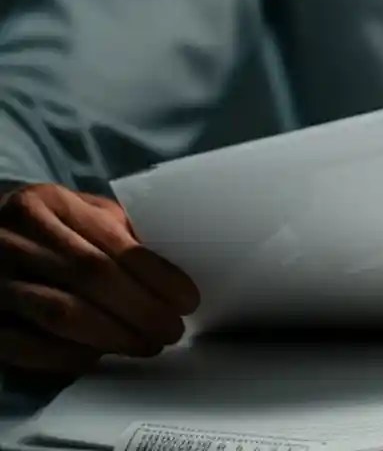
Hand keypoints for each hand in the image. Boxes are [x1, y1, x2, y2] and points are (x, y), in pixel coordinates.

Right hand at [0, 183, 199, 373]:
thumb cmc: (45, 226)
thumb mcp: (79, 212)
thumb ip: (119, 233)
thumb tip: (171, 272)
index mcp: (48, 203)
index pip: (112, 243)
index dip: (157, 276)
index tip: (188, 300)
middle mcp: (14, 237)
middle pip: (91, 277)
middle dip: (141, 309)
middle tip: (172, 330)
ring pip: (60, 313)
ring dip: (113, 336)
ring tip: (146, 345)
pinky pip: (26, 345)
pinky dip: (67, 356)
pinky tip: (98, 357)